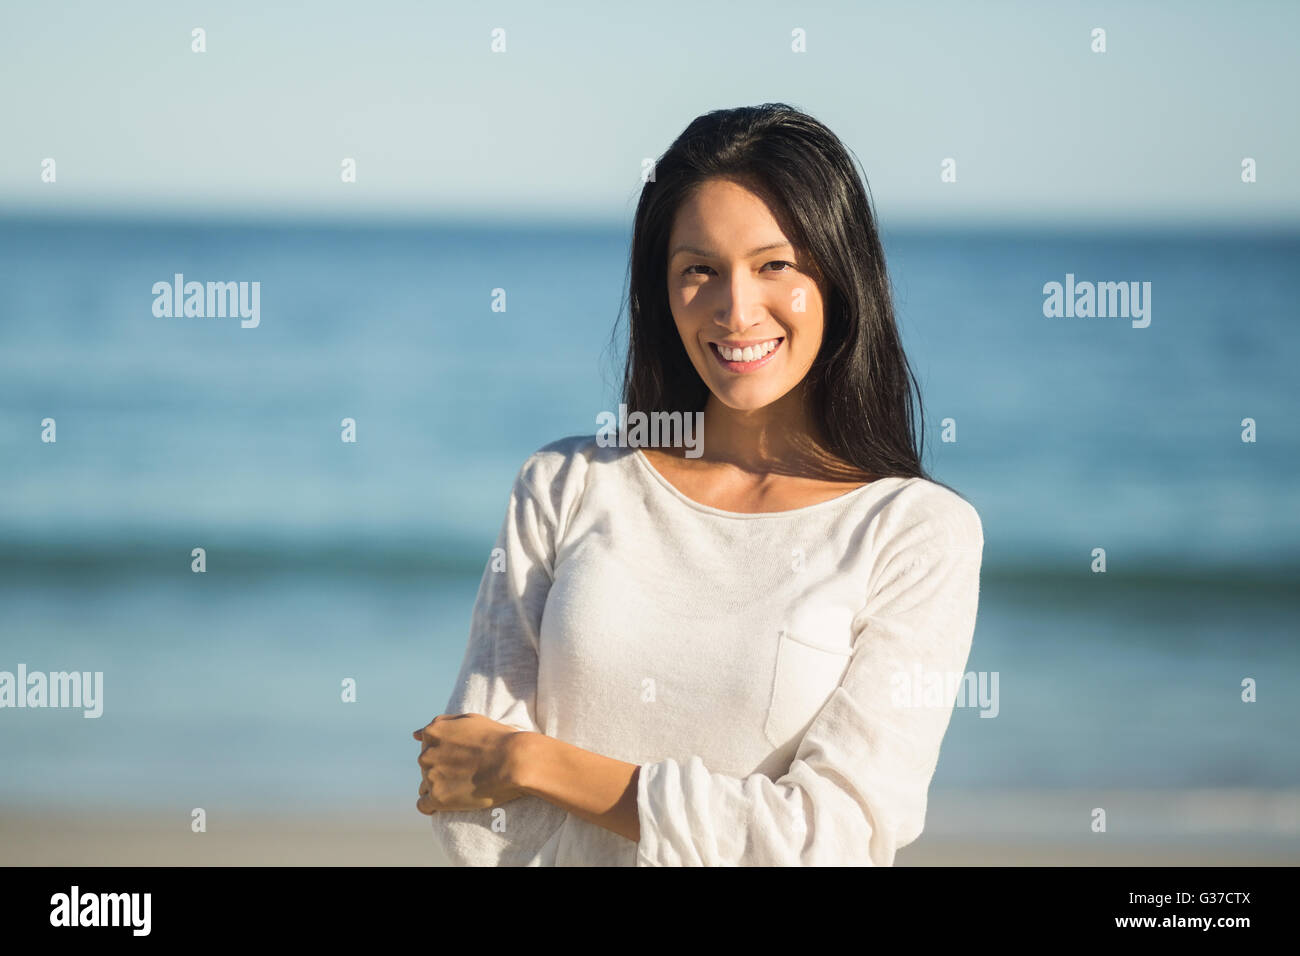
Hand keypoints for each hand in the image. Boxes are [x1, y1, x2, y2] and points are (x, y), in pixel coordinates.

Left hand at [412, 713, 527, 814]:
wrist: (515, 761)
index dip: (446, 753)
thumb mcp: (469, 720)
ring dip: (439, 787)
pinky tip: (448, 803)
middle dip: (441, 770)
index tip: (461, 759)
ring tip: (462, 788)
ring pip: (425, 785)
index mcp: (433, 731)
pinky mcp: (438, 797)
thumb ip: (442, 724)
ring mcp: (430, 775)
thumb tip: (415, 734)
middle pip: (426, 765)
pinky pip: (424, 805)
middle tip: (467, 773)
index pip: (428, 745)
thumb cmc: (498, 739)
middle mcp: (427, 752)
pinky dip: (433, 806)